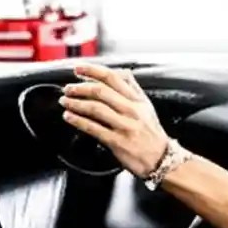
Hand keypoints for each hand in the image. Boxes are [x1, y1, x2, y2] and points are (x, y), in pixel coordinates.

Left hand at [60, 63, 169, 177]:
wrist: (162, 159)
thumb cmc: (151, 133)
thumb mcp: (146, 107)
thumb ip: (132, 89)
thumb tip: (119, 72)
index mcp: (137, 99)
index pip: (113, 78)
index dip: (93, 71)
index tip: (78, 68)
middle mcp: (131, 110)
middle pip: (101, 91)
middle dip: (80, 88)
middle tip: (67, 88)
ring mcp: (125, 126)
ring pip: (96, 108)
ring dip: (76, 103)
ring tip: (65, 101)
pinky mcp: (117, 141)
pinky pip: (94, 128)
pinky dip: (79, 121)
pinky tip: (69, 117)